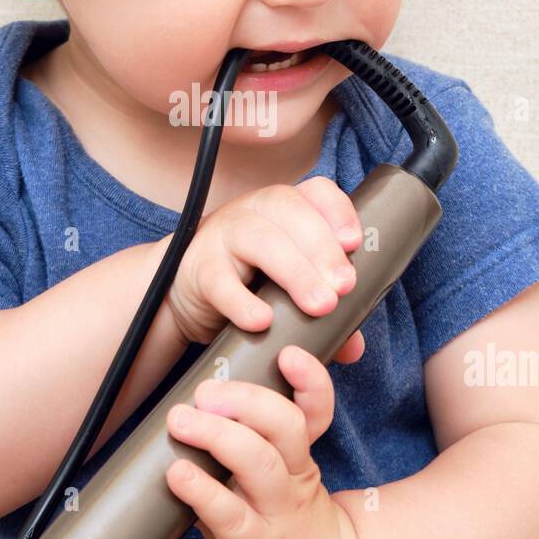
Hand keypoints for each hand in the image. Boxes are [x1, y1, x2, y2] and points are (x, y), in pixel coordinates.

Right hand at [164, 176, 365, 362]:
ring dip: (295, 272)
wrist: (184, 292)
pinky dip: (242, 301)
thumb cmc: (247, 282)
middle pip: (289, 211)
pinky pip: (219, 280)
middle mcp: (253, 211)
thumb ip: (323, 310)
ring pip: (258, 238)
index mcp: (283, 209)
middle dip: (323, 249)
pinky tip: (263, 321)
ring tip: (320, 306)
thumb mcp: (287, 289)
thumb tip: (353, 347)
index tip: (354, 244)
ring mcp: (222, 235)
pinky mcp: (198, 269)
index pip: (314, 192)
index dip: (337, 211)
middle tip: (344, 288)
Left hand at [164, 337, 358, 538]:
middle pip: (286, 427)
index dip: (310, 381)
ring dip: (219, 436)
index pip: (315, 410)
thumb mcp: (279, 475)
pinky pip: (230, 515)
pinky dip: (202, 491)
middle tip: (206, 389)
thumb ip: (249, 440)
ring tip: (181, 420)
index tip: (289, 353)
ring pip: (260, 464)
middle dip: (246, 400)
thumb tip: (195, 398)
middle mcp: (293, 478)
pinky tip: (177, 474)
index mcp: (299, 455)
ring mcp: (276, 511)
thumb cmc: (285, 517)